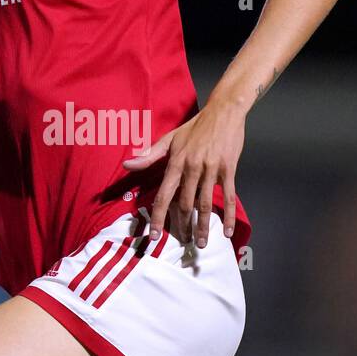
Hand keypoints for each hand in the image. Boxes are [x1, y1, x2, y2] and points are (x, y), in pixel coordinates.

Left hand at [122, 96, 245, 246]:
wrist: (223, 112)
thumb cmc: (195, 126)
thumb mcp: (170, 138)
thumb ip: (149, 155)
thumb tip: (127, 165)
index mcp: (176, 162)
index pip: (164, 195)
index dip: (158, 217)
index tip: (154, 235)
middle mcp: (193, 168)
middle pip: (185, 204)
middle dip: (182, 226)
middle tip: (182, 243)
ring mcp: (211, 170)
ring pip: (206, 204)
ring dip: (203, 226)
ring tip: (201, 244)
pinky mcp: (228, 170)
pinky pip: (229, 197)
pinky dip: (228, 216)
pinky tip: (226, 231)